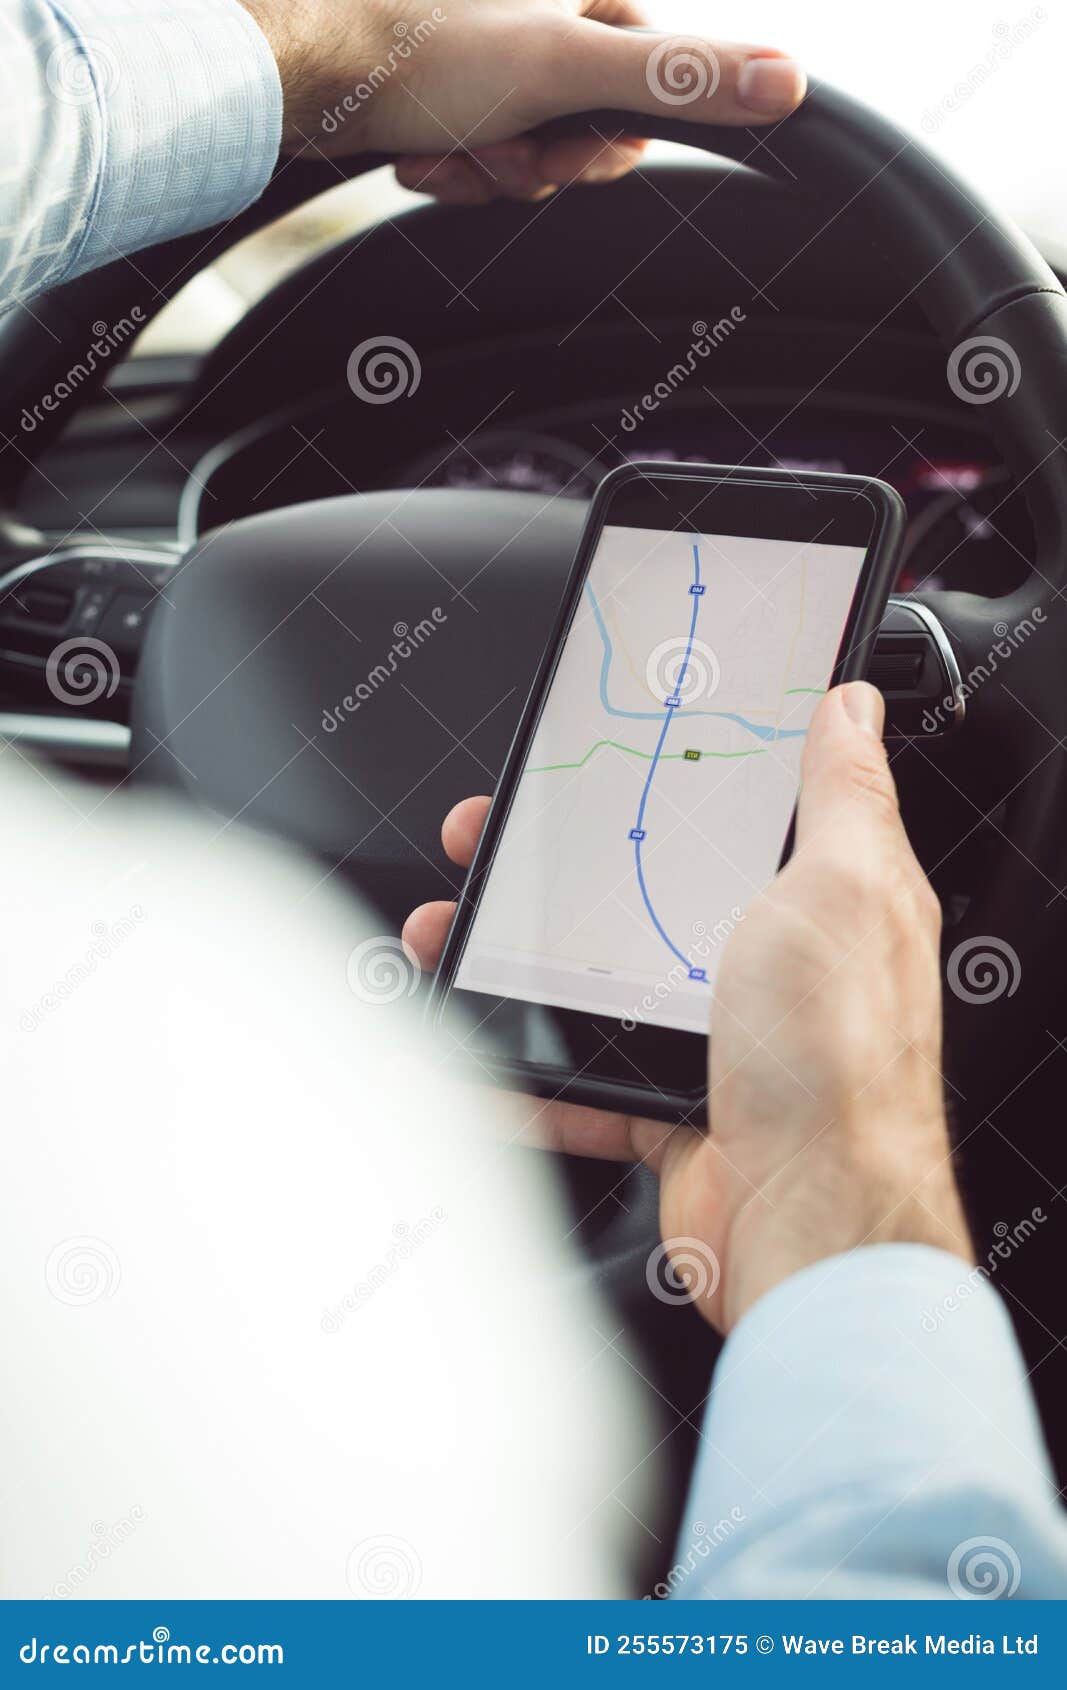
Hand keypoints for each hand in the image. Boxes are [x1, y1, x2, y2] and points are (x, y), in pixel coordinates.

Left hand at [241, 1, 804, 200]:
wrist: (291, 67)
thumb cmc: (416, 49)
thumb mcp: (568, 66)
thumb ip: (678, 78)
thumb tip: (789, 81)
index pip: (641, 83)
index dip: (603, 142)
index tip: (558, 150)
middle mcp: (532, 3)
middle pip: (579, 119)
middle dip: (534, 160)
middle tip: (494, 153)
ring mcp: (480, 39)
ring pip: (520, 139)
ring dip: (484, 170)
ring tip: (442, 150)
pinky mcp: (433, 76)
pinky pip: (468, 141)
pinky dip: (445, 164)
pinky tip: (415, 152)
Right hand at [404, 683, 971, 1333]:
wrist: (812, 1226)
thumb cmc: (839, 1061)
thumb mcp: (847, 887)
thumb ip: (844, 794)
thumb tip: (849, 708)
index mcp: (818, 902)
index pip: (726, 816)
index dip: (654, 779)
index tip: (588, 760)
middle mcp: (771, 970)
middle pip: (640, 896)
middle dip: (550, 872)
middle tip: (485, 846)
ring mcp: (718, 1043)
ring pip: (595, 985)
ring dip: (513, 963)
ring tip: (446, 938)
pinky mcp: (676, 1111)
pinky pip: (580, 1082)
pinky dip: (521, 1073)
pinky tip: (471, 1053)